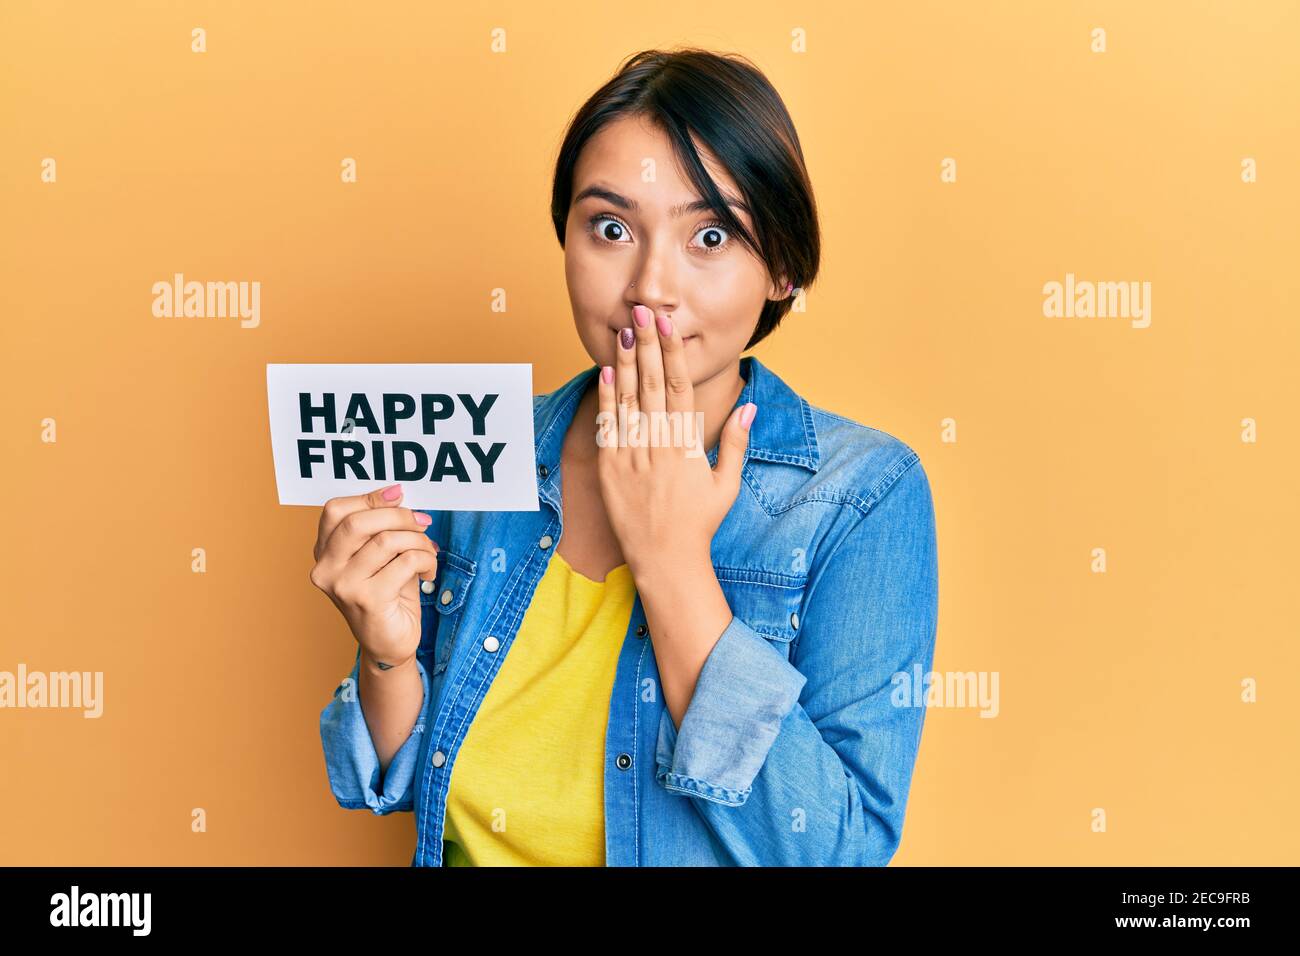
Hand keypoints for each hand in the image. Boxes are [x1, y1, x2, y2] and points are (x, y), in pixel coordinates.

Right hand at [308, 484, 439, 667]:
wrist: (390, 645)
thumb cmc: (388, 596)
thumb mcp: (381, 557)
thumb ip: (381, 528)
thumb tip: (397, 494)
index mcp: (324, 553)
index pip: (335, 510)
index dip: (369, 497)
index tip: (399, 494)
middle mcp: (326, 569)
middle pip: (359, 522)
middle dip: (399, 516)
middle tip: (422, 523)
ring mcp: (343, 586)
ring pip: (387, 540)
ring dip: (418, 541)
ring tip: (429, 551)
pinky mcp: (367, 600)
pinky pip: (405, 562)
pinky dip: (426, 560)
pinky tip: (429, 572)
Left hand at [595, 304, 756, 578]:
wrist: (666, 560)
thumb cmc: (699, 523)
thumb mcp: (726, 484)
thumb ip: (735, 444)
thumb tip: (749, 407)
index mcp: (687, 445)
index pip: (679, 387)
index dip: (672, 353)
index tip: (667, 326)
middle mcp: (659, 445)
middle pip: (651, 384)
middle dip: (646, 345)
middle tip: (642, 312)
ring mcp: (632, 456)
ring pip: (627, 400)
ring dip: (624, 363)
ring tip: (623, 331)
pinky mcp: (611, 470)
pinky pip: (607, 427)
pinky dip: (606, 399)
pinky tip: (605, 372)